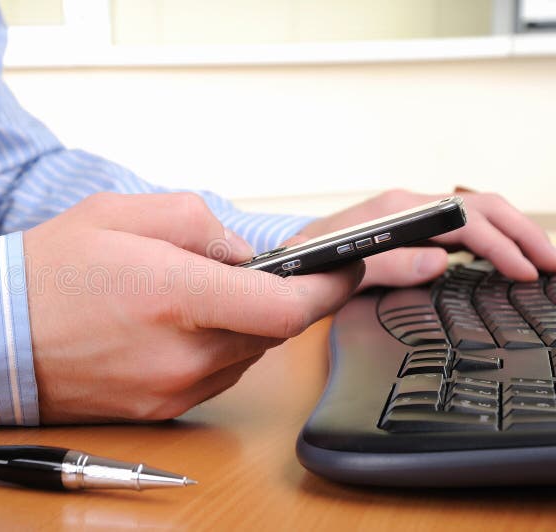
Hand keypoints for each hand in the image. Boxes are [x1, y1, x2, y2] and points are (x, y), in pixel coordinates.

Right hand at [23, 192, 363, 422]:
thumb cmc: (46, 272)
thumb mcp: (122, 212)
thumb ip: (200, 225)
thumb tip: (243, 254)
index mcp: (174, 296)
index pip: (286, 307)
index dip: (328, 287)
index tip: (343, 270)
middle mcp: (179, 355)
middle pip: (272, 331)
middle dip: (276, 297)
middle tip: (251, 270)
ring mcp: (171, 390)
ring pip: (247, 356)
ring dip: (244, 322)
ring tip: (198, 294)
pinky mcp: (160, 409)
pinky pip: (216, 377)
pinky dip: (217, 347)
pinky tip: (180, 323)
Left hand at [297, 189, 555, 288]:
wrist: (293, 252)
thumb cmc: (313, 261)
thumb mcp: (343, 270)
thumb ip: (389, 266)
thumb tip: (439, 263)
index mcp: (395, 211)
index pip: (464, 221)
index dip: (499, 245)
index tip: (524, 271)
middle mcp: (408, 203)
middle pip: (482, 207)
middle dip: (523, 234)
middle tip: (553, 263)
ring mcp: (412, 209)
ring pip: (478, 209)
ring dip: (514, 230)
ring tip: (543, 256)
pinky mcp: (413, 221)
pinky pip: (463, 220)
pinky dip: (494, 232)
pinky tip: (508, 250)